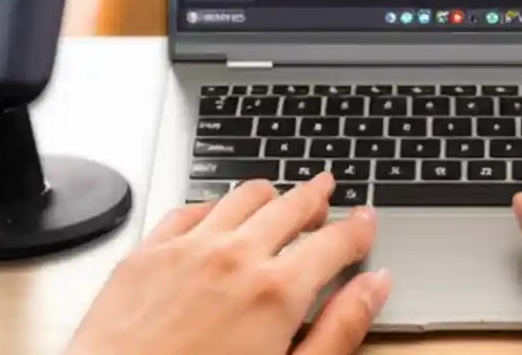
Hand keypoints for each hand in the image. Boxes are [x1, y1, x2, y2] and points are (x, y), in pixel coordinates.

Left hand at [66, 173, 389, 354]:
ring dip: (270, 194)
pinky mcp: (146, 253)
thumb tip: (375, 287)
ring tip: (280, 198)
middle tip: (328, 192)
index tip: (366, 221)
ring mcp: (187, 249)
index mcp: (278, 291)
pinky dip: (214, 205)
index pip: (335, 241)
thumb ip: (339, 329)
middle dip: (317, 197)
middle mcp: (235, 256)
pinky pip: (190, 208)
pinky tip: (217, 213)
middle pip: (291, 206)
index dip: (358, 228)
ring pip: (242, 196)